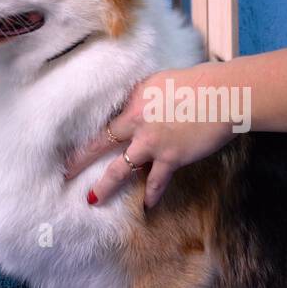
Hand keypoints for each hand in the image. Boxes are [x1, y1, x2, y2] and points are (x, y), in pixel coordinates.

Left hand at [65, 64, 239, 207]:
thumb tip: (136, 106)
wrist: (221, 95)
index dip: (90, 130)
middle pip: (101, 143)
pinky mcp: (170, 157)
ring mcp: (151, 142)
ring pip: (120, 169)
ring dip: (105, 186)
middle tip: (65, 172)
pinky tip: (148, 205)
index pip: (106, 116)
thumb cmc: (199, 83)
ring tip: (92, 200)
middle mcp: (136, 121)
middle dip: (80, 159)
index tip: (73, 139)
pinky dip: (153, 194)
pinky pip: (156, 181)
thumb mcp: (163, 81)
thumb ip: (145, 96)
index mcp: (134, 100)